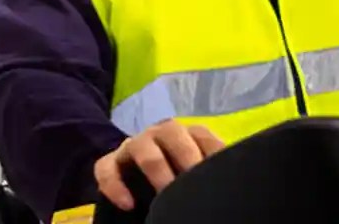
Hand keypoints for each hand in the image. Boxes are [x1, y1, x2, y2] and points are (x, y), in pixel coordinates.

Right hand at [93, 120, 223, 210]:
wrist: (135, 192)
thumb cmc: (175, 182)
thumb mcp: (194, 176)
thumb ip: (208, 176)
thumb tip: (233, 189)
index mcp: (185, 135)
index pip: (200, 134)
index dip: (212, 152)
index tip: (222, 175)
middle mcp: (159, 135)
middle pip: (171, 133)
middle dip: (185, 156)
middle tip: (195, 182)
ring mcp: (132, 147)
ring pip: (140, 146)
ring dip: (155, 167)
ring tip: (165, 194)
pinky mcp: (108, 163)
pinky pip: (106, 168)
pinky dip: (115, 185)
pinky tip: (127, 204)